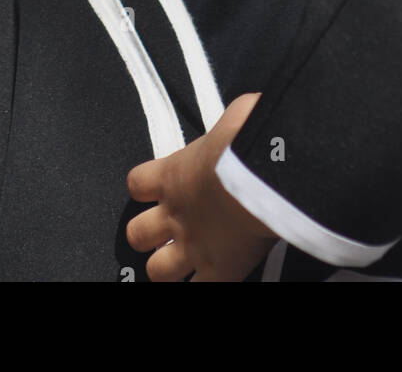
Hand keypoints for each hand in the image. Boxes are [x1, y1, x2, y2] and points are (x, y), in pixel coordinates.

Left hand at [126, 92, 276, 281]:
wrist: (264, 173)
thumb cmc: (249, 138)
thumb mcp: (236, 117)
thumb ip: (230, 122)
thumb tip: (248, 111)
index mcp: (173, 173)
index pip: (136, 183)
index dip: (145, 188)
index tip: (158, 188)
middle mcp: (175, 214)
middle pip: (136, 235)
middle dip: (148, 235)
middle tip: (167, 231)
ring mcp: (193, 247)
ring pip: (156, 271)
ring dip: (166, 268)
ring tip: (183, 263)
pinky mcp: (219, 271)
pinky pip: (199, 291)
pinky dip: (205, 285)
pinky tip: (214, 279)